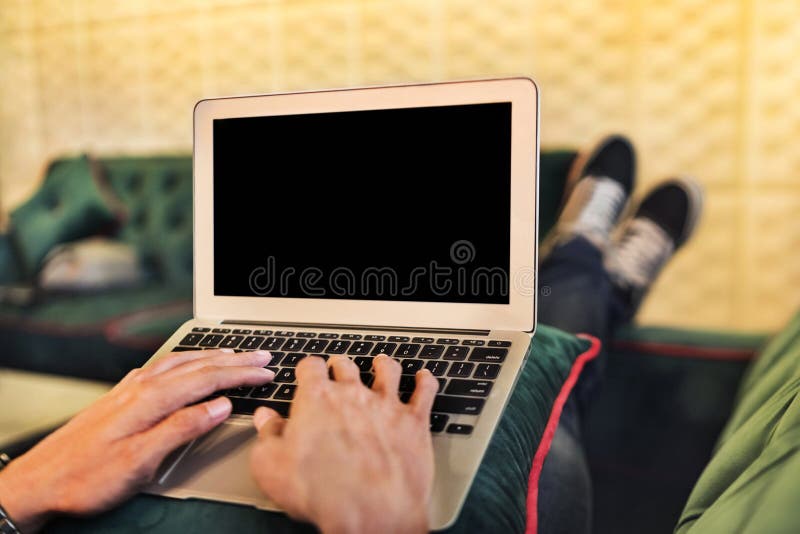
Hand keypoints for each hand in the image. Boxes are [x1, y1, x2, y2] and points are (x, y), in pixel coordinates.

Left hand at [0, 348, 274, 531]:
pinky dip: (186, 361)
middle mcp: (141, 387)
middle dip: (235, 359)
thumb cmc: (86, 478)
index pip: (207, 379)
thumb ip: (181, 429)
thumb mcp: (139, 462)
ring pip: (181, 362)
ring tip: (235, 353)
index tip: (267, 372)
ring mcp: (129, 388)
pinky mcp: (120, 396)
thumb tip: (219, 405)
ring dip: (212, 356)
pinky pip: (163, 367)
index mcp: (150, 400)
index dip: (241, 375)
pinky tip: (187, 362)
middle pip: (198, 365)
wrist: (37, 482)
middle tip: (263, 355)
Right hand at [250, 354, 437, 533]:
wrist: (371, 511)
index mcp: (317, 400)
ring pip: (388, 372)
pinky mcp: (414, 422)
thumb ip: (267, 436)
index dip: (308, 368)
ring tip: (382, 363)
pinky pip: (424, 392)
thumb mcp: (271, 467)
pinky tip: (424, 378)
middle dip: (341, 364)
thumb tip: (266, 420)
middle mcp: (353, 395)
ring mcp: (386, 406)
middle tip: (339, 367)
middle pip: (347, 366)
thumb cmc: (322, 491)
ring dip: (384, 365)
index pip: (311, 368)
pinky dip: (425, 382)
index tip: (307, 370)